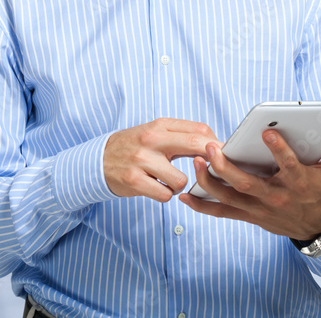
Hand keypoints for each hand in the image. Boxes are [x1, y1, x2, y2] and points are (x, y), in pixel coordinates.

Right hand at [103, 118, 220, 201]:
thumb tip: (216, 145)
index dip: (217, 144)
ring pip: (182, 179)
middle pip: (196, 145)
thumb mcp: (155, 132)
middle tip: (214, 172)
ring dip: (179, 185)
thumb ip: (182, 136)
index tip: (224, 156)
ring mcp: (142, 160)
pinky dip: (165, 195)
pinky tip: (156, 188)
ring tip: (168, 180)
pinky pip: (165, 194)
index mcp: (160, 126)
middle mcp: (152, 139)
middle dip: (212, 161)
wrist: (96, 161)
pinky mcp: (133, 181)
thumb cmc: (135, 146)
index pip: (199, 130)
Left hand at [180, 124, 320, 240]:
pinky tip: (186, 195)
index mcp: (298, 182)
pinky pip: (221, 212)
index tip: (267, 131)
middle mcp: (276, 196)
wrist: (314, 226)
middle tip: (212, 147)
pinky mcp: (248, 215)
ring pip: (230, 197)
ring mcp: (259, 209)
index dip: (279, 149)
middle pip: (248, 183)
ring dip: (209, 181)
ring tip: (196, 161)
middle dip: (227, 166)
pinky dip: (203, 205)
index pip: (289, 165)